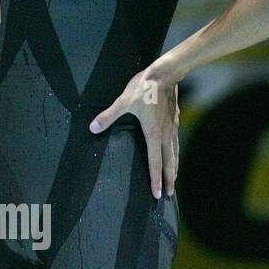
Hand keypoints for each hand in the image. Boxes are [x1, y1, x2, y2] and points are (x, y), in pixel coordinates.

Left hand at [89, 69, 180, 198]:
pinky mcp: (174, 120)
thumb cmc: (143, 89)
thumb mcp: (123, 102)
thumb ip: (108, 116)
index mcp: (153, 133)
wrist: (165, 74)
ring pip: (174, 153)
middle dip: (168, 180)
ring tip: (173, 180)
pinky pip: (176, 142)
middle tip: (168, 194)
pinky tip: (174, 153)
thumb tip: (92, 127)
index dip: (155, 179)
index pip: (155, 162)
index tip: (157, 194)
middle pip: (168, 162)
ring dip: (173, 168)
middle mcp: (165, 134)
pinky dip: (175, 153)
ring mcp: (172, 127)